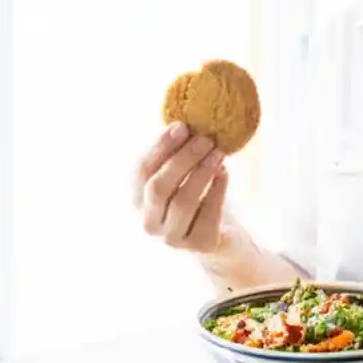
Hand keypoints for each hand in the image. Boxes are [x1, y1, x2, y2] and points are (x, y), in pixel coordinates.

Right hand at [132, 121, 227, 252]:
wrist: (219, 237)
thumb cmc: (197, 197)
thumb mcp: (183, 174)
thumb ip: (179, 152)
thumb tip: (189, 117)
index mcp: (138, 198)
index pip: (141, 170)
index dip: (160, 147)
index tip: (182, 126)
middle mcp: (148, 221)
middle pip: (159, 187)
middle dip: (182, 159)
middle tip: (205, 138)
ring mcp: (170, 237)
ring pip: (182, 202)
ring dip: (201, 173)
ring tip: (219, 153)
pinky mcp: (197, 246)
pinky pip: (207, 216)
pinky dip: (217, 191)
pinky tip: (225, 173)